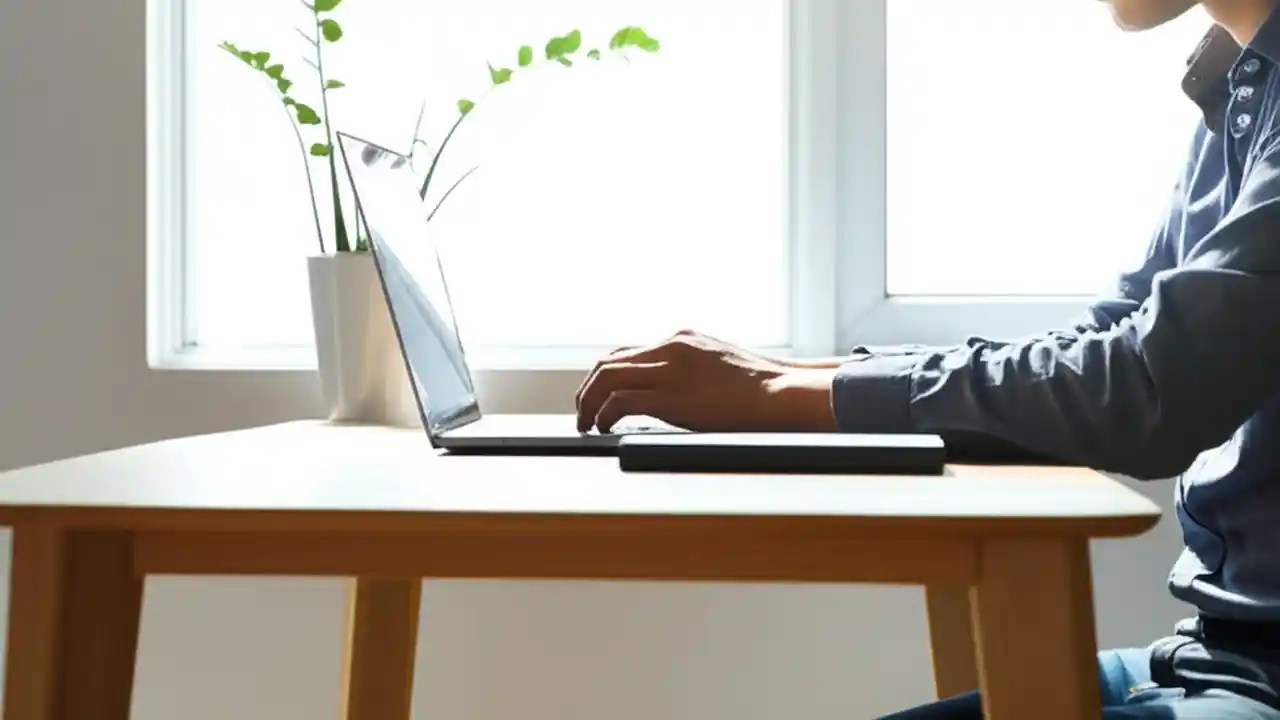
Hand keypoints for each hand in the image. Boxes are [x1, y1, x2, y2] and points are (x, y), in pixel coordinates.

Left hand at [574, 330, 838, 432]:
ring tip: (586, 423)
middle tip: (583, 411)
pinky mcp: (670, 395)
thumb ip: (694, 370)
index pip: (628, 351)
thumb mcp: (721, 365)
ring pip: (606, 377)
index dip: (606, 375)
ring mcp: (669, 369)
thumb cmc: (764, 388)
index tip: (599, 394)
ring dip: (589, 402)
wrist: (783, 393)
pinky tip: (603, 428)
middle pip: (609, 361)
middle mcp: (670, 346)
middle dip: (589, 387)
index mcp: (682, 338)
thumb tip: (679, 393)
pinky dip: (603, 415)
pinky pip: (619, 402)